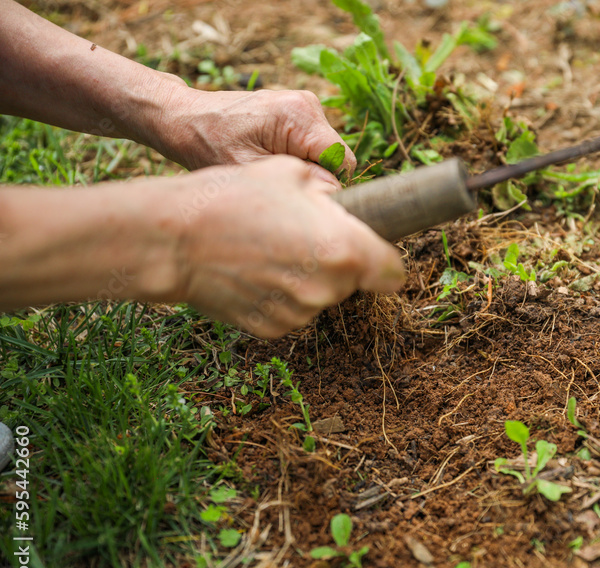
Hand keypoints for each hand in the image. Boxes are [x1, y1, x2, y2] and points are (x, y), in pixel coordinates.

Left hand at [153, 85, 356, 186]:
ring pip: (326, 154)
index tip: (296, 193)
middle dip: (313, 176)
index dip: (327, 184)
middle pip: (336, 158)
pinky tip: (268, 157)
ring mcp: (305, 105)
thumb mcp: (250, 170)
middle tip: (275, 180)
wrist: (184, 118)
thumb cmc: (208, 143)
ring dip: (303, 167)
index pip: (343, 161)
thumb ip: (298, 182)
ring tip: (267, 166)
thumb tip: (334, 194)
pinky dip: (297, 157)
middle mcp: (309, 104)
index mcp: (299, 115)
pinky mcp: (299, 111)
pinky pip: (314, 145)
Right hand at [163, 156, 402, 336]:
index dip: (385, 260)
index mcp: (345, 249)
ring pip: (321, 297)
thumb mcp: (293, 174)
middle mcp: (328, 288)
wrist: (175, 239)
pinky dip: (280, 296)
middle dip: (338, 262)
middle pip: (353, 282)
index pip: (393, 273)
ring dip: (308, 279)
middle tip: (302, 236)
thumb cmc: (234, 197)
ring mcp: (300, 313)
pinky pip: (291, 311)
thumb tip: (346, 208)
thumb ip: (332, 197)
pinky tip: (253, 271)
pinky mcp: (272, 330)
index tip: (375, 253)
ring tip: (269, 249)